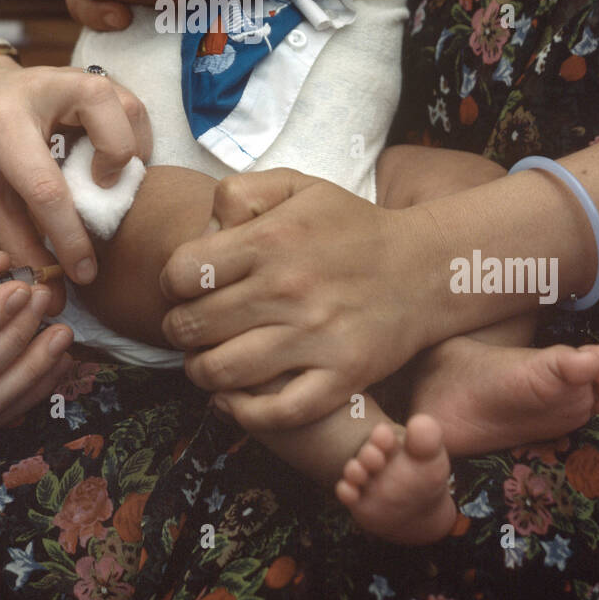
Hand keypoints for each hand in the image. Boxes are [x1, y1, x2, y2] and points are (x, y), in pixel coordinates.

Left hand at [0, 56, 151, 292]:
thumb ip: (18, 240)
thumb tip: (54, 290)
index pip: (46, 185)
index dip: (69, 236)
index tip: (84, 272)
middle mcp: (42, 88)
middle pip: (107, 119)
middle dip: (115, 166)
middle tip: (99, 193)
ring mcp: (72, 75)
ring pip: (128, 107)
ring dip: (131, 150)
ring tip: (108, 177)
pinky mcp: (93, 75)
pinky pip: (132, 106)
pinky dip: (134, 137)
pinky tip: (112, 158)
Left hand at [158, 168, 443, 431]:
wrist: (425, 268)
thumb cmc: (351, 227)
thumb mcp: (298, 186)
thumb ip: (240, 194)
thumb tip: (204, 229)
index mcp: (271, 240)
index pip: (182, 273)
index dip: (173, 284)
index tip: (186, 288)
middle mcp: (288, 290)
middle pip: (191, 327)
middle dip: (180, 330)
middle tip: (192, 328)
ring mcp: (315, 338)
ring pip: (221, 373)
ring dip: (201, 372)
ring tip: (208, 361)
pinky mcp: (340, 377)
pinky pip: (275, 413)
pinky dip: (243, 412)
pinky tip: (234, 398)